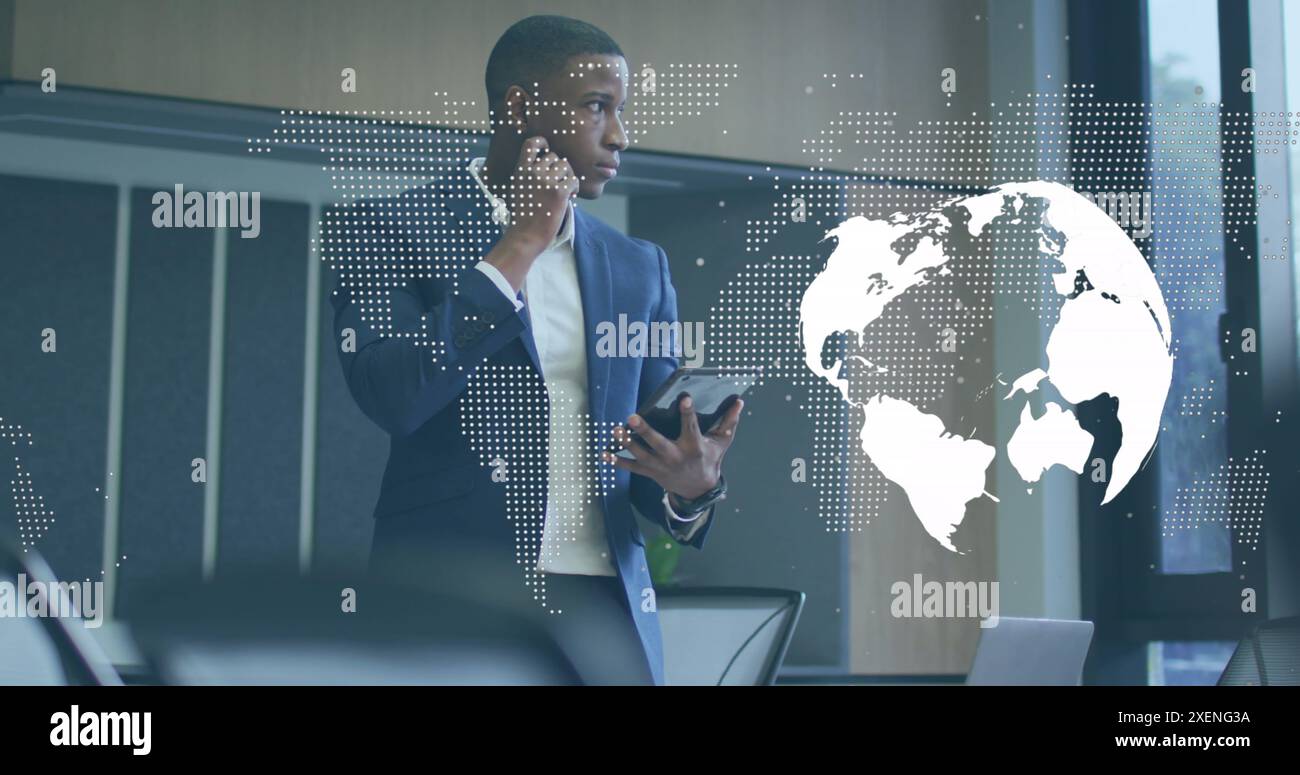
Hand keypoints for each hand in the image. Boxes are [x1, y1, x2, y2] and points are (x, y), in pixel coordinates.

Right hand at [486, 136, 578, 290]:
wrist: (524, 236)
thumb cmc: (523, 216)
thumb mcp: (518, 189)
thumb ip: (528, 175)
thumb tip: (546, 163)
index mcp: (521, 170)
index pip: (531, 144)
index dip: (542, 143)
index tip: (547, 149)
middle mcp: (533, 172)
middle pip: (554, 157)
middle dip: (559, 169)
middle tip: (559, 184)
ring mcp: (546, 181)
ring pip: (566, 166)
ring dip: (568, 177)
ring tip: (565, 191)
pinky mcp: (558, 192)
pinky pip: (573, 180)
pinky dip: (575, 188)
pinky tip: (571, 197)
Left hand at [603, 395, 743, 500]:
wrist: (699, 490)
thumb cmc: (710, 459)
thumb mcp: (722, 443)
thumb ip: (729, 422)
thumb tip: (740, 401)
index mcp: (693, 447)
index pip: (690, 427)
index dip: (688, 412)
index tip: (684, 398)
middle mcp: (675, 457)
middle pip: (657, 443)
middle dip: (644, 431)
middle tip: (632, 417)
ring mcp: (660, 466)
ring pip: (641, 454)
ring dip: (626, 442)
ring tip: (615, 429)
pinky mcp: (650, 472)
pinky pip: (632, 467)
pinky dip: (617, 461)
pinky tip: (604, 453)